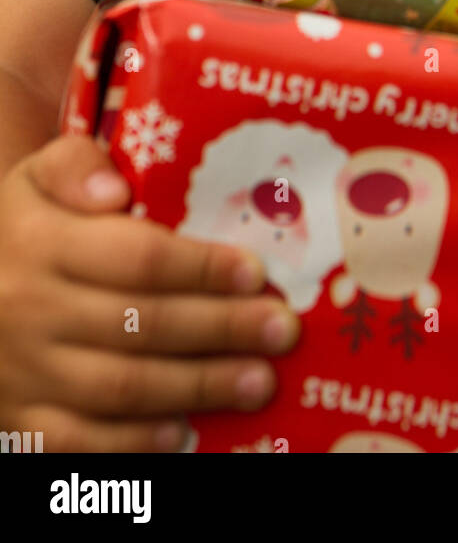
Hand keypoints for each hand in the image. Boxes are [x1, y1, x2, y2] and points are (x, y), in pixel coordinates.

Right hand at [0, 133, 300, 451]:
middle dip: (222, 328)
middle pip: (142, 325)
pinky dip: (133, 442)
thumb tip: (116, 189)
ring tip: (259, 381)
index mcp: (40, 241)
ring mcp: (21, 372)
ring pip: (121, 387)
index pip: (137, 258)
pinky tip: (183, 432)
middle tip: (281, 329)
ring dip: (198, 387)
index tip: (256, 272)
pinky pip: (79, 442)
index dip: (203, 268)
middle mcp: (27, 309)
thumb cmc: (26, 225)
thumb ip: (76, 165)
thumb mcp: (39, 177)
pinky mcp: (16, 421)